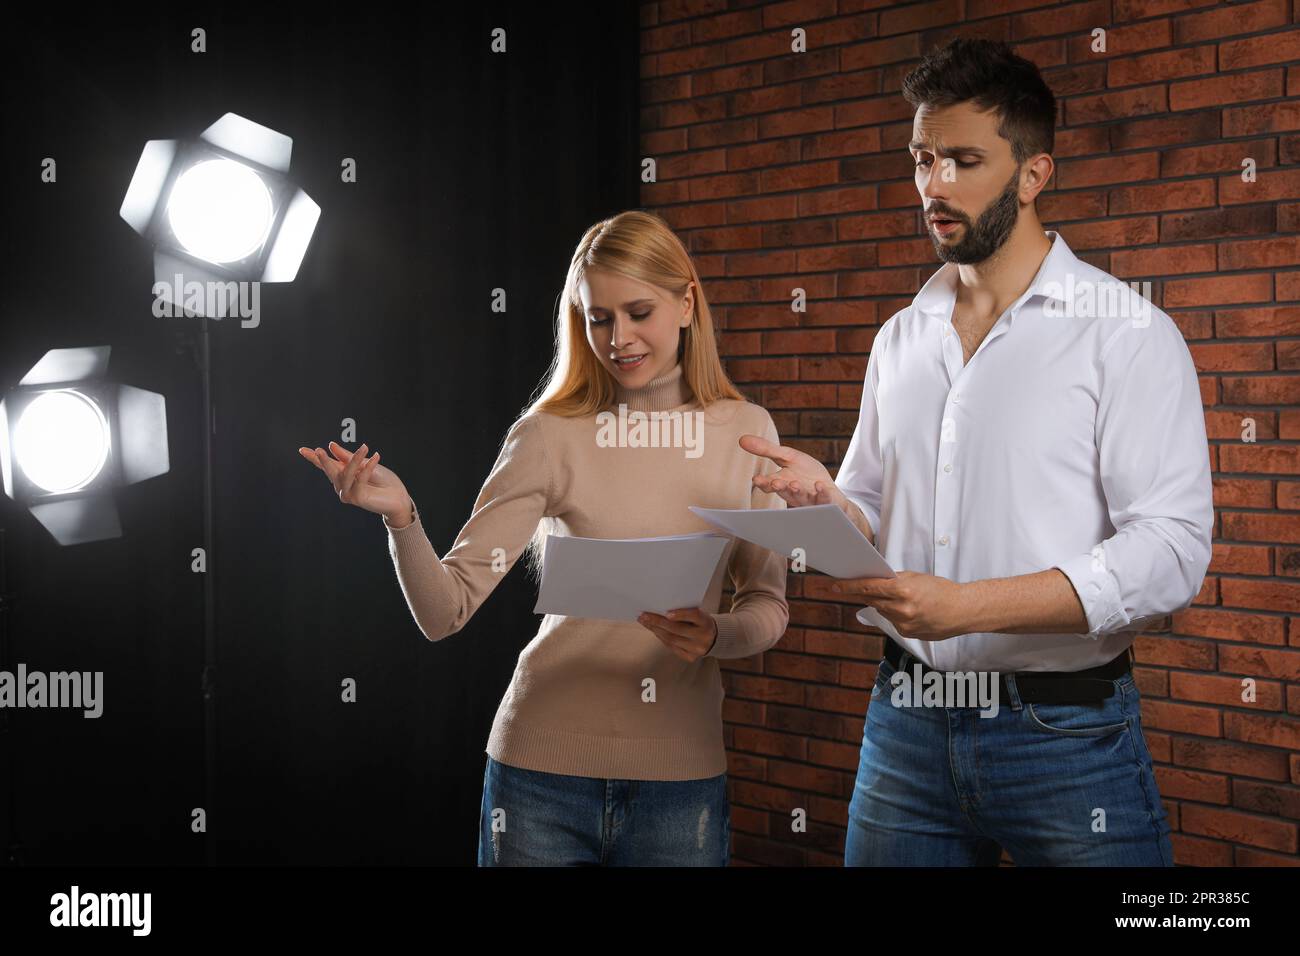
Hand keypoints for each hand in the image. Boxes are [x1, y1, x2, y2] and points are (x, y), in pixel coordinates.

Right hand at [297, 440, 411, 521]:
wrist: (399, 496)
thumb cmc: (383, 480)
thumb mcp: (366, 463)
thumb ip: (348, 457)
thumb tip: (331, 445)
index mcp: (344, 476)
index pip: (327, 466)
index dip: (315, 459)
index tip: (302, 450)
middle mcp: (343, 486)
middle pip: (331, 472)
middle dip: (324, 461)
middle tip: (319, 450)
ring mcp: (348, 494)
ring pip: (346, 475)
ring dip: (354, 460)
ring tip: (365, 447)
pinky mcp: (358, 498)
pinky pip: (360, 480)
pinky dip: (368, 467)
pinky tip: (376, 457)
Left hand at [637, 607, 717, 661]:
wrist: (713, 638)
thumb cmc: (700, 622)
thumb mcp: (699, 614)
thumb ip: (684, 612)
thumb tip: (660, 609)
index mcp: (706, 622)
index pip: (694, 616)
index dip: (681, 614)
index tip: (667, 612)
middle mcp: (703, 637)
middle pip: (678, 629)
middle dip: (658, 622)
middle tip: (644, 615)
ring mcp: (697, 649)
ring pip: (672, 639)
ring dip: (656, 630)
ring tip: (644, 622)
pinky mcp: (690, 657)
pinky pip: (672, 647)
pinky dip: (661, 638)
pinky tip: (654, 630)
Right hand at [739, 433, 846, 509]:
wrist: (829, 490)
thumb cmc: (806, 474)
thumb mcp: (787, 456)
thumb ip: (766, 449)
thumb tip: (742, 439)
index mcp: (782, 482)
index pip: (768, 484)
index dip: (762, 482)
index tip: (756, 479)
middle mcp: (792, 492)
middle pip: (783, 491)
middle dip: (779, 487)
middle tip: (775, 483)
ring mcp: (808, 498)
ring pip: (800, 496)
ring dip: (797, 491)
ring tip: (795, 484)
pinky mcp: (824, 501)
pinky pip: (823, 499)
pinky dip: (822, 493)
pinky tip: (819, 485)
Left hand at [831, 571, 970, 640]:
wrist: (962, 611)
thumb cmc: (941, 590)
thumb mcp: (915, 578)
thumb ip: (893, 580)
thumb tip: (873, 582)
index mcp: (902, 591)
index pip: (867, 587)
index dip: (848, 586)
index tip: (834, 585)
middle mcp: (900, 609)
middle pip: (870, 600)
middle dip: (862, 593)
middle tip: (851, 587)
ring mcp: (903, 624)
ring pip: (881, 611)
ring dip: (882, 603)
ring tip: (896, 597)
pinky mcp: (906, 634)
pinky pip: (892, 621)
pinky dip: (894, 614)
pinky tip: (908, 610)